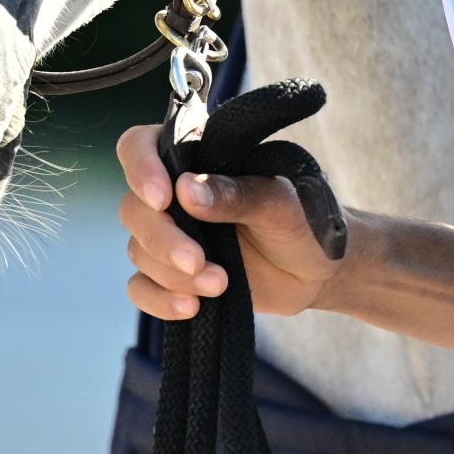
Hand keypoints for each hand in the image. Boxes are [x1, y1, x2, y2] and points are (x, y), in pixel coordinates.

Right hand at [116, 122, 343, 319]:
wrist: (320, 270)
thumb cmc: (304, 222)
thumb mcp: (280, 204)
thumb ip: (236, 195)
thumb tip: (185, 190)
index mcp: (196, 157)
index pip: (141, 146)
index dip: (140, 168)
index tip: (163, 199)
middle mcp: (175, 193)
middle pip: (134, 208)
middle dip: (162, 239)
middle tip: (197, 262)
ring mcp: (172, 234)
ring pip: (138, 250)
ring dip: (171, 274)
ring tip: (220, 285)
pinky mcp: (173, 275)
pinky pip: (142, 288)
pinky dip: (159, 301)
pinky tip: (191, 308)